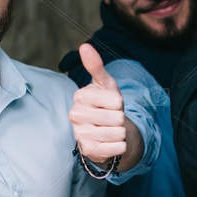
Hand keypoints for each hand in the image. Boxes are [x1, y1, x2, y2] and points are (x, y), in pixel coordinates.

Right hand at [70, 44, 129, 166]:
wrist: (105, 130)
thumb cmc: (106, 104)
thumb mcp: (105, 84)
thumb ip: (96, 66)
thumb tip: (84, 46)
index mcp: (80, 96)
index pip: (115, 101)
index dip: (119, 103)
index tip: (111, 104)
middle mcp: (75, 114)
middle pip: (117, 118)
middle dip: (120, 119)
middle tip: (111, 118)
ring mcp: (79, 133)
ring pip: (117, 133)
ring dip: (121, 132)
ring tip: (112, 129)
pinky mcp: (88, 150)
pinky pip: (116, 148)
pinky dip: (121, 145)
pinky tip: (113, 142)